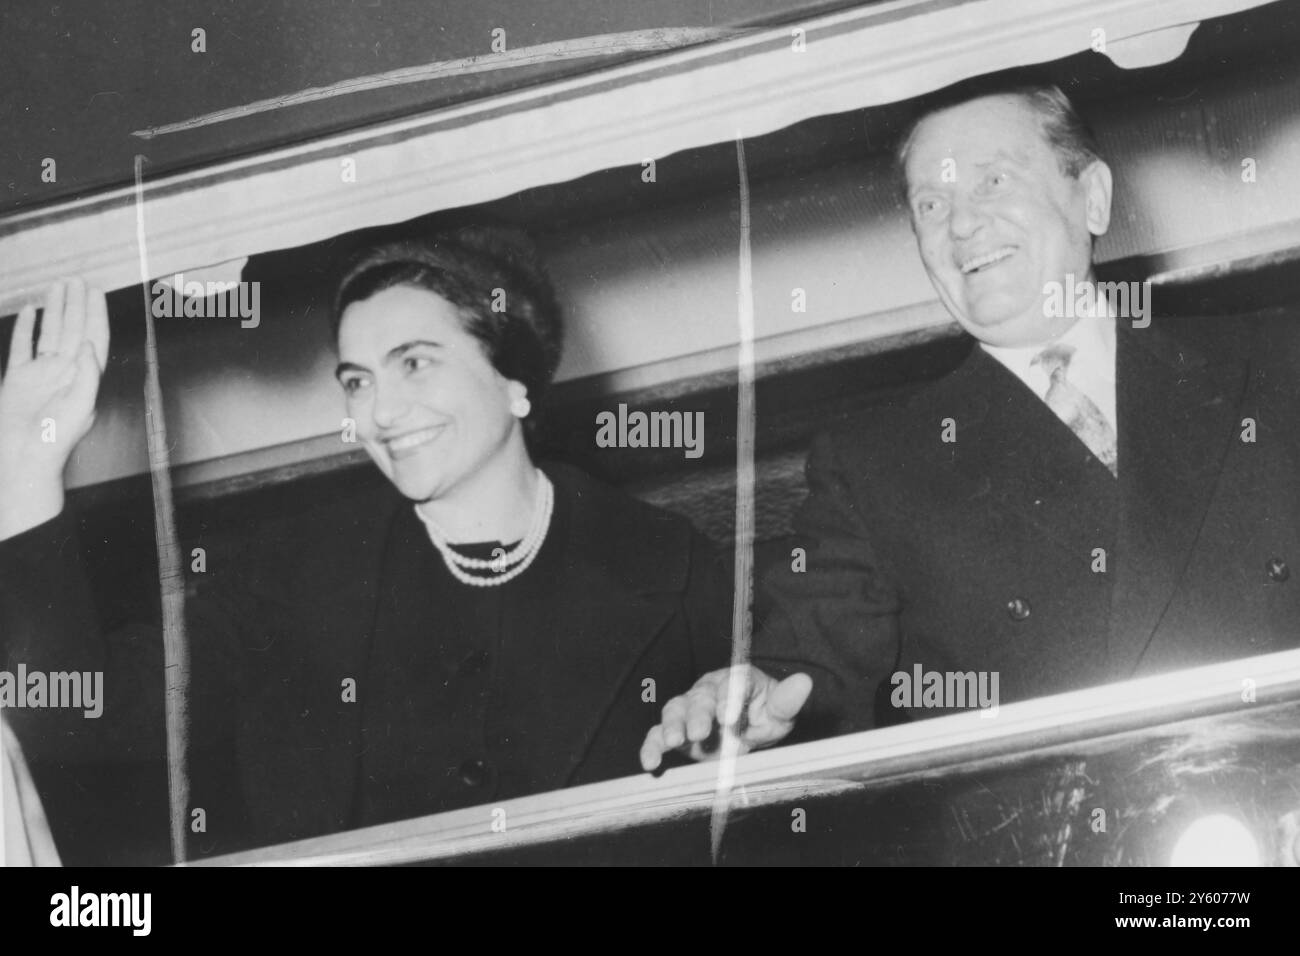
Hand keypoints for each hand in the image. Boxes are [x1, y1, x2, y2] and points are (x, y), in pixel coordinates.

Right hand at [0, 278, 109, 538]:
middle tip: (77, 278)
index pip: (94, 338)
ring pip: (50, 334)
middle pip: (74, 330)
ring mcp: (41, 375)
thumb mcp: (79, 407)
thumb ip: (87, 375)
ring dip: (55, 311)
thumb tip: (88, 343)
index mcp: (84, 378)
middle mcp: (65, 373)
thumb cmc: (53, 441)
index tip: (95, 290)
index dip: (96, 314)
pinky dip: (26, 329)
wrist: (22, 461)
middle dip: (77, 305)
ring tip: (58, 286)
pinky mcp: (18, 380)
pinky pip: (22, 348)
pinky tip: (30, 311)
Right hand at [639, 665, 812, 770]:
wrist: (748, 729)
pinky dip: (652, 746)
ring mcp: (689, 709)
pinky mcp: (676, 731)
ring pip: (675, 710)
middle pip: (700, 696)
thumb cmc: (765, 714)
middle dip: (698, 714)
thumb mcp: (781, 711)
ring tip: (674, 741)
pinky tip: (650, 761)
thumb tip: (804, 681)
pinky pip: (658, 734)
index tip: (730, 717)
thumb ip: (787, 700)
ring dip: (673, 725)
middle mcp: (708, 690)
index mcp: (736, 680)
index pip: (732, 684)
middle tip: (699, 733)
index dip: (729, 699)